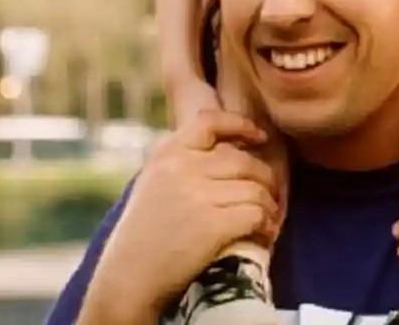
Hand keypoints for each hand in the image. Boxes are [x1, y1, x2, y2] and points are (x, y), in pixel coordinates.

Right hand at [84, 111, 279, 322]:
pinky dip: (266, 224)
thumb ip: (185, 163)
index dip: (241, 125)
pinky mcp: (212, 223)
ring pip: (255, 188)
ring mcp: (198, 194)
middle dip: (264, 179)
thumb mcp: (154, 183)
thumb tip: (235, 152)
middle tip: (269, 196)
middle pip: (243, 160)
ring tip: (267, 219)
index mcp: (167, 153)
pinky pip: (256, 213)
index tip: (258, 136)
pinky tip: (263, 233)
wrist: (129, 276)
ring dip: (268, 205)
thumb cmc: (144, 234)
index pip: (210, 121)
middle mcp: (182, 167)